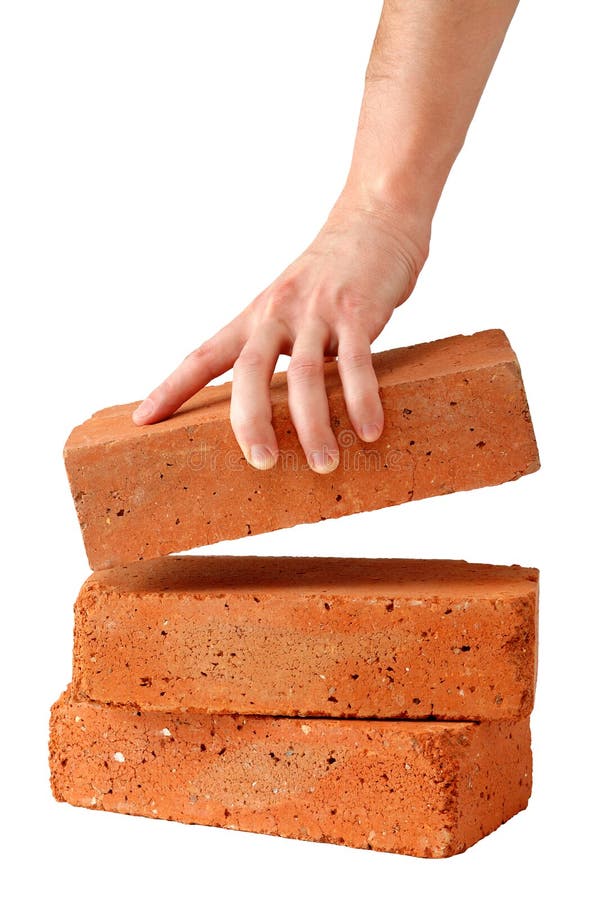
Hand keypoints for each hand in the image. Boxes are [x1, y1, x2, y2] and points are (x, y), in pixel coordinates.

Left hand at [132, 194, 427, 472]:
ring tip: (321, 464)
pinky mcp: (358, 311)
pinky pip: (357, 362)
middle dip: (250, 422)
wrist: (373, 221)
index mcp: (254, 319)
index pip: (203, 356)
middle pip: (250, 371)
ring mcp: (318, 312)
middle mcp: (277, 315)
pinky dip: (361, 399)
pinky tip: (369, 432)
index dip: (171, 388)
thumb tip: (265, 404)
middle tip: (260, 464)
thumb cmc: (329, 277)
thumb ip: (275, 350)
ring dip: (313, 424)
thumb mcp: (288, 308)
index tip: (143, 421)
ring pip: (306, 374)